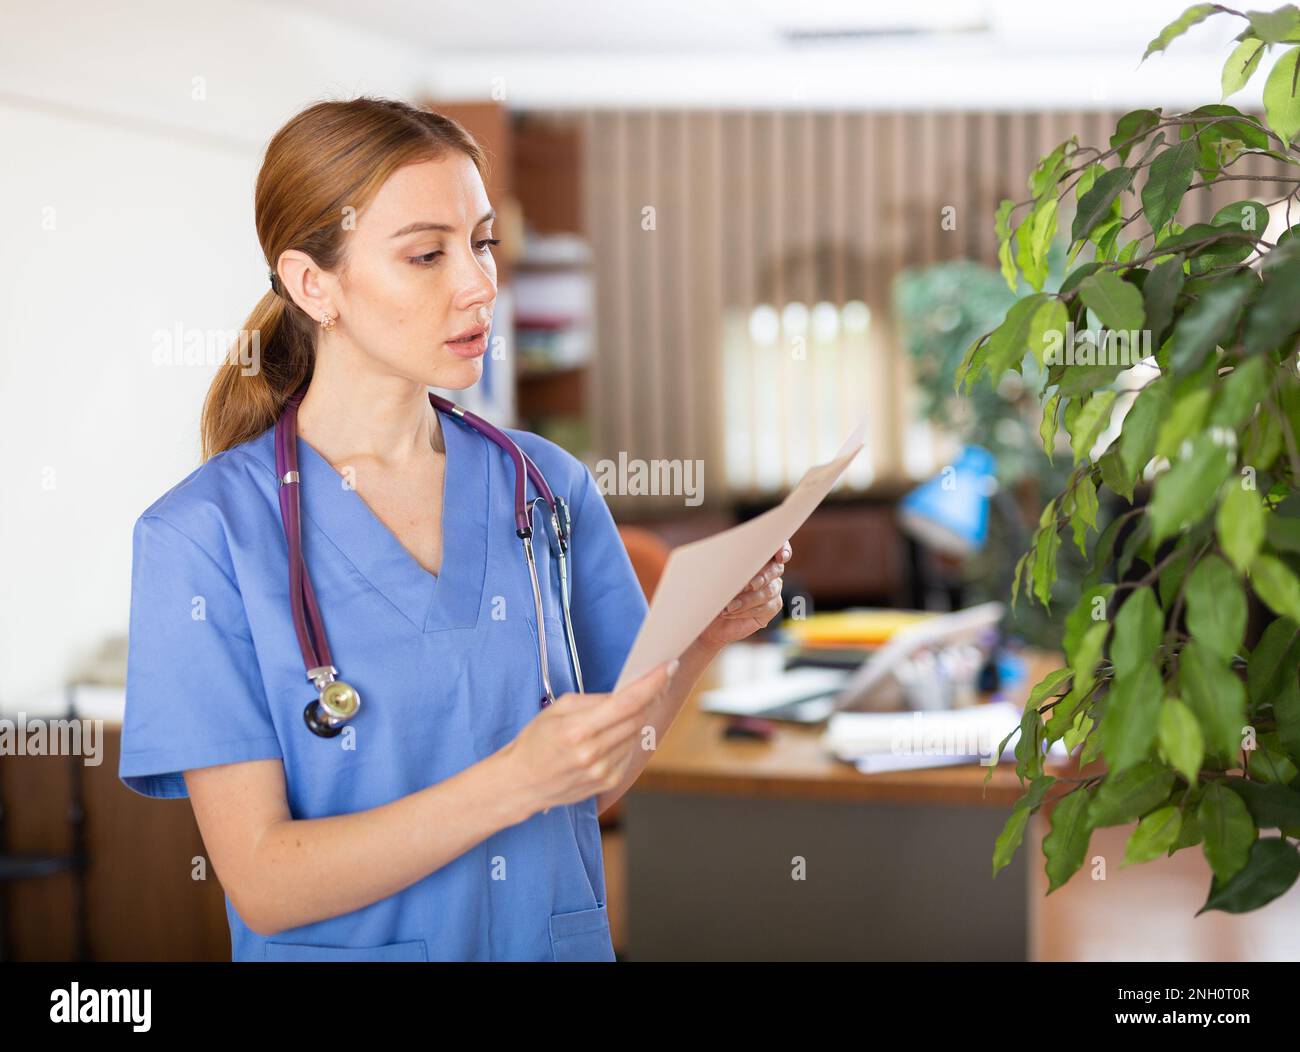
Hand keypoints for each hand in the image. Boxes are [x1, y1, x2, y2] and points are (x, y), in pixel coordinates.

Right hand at [502, 660, 675, 818]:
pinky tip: (620, 729)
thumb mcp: (557, 709)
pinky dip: (631, 736)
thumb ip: (593, 700)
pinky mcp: (609, 782)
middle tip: (660, 677)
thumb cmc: (536, 742)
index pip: (627, 703)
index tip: (667, 667)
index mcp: (577, 730)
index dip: (652, 683)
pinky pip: (630, 751)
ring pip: (638, 733)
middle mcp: (593, 753)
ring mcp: (603, 771)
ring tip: (637, 701)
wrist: (522, 783)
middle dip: (653, 694)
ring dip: (643, 715)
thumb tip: (626, 692)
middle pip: (639, 717)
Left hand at [695, 540, 791, 649]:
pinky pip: (767, 607)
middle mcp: (767, 570)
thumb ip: (725, 563)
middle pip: (775, 569)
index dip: (782, 549)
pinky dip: (748, 610)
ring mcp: (771, 589)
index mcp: (755, 555)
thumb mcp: (712, 573)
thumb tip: (733, 558)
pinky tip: (731, 612)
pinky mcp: (769, 608)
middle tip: (750, 584)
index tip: (780, 557)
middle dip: (763, 576)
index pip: (775, 545)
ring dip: (748, 599)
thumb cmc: (707, 588)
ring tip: (728, 606)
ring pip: (769, 591)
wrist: (702, 616)